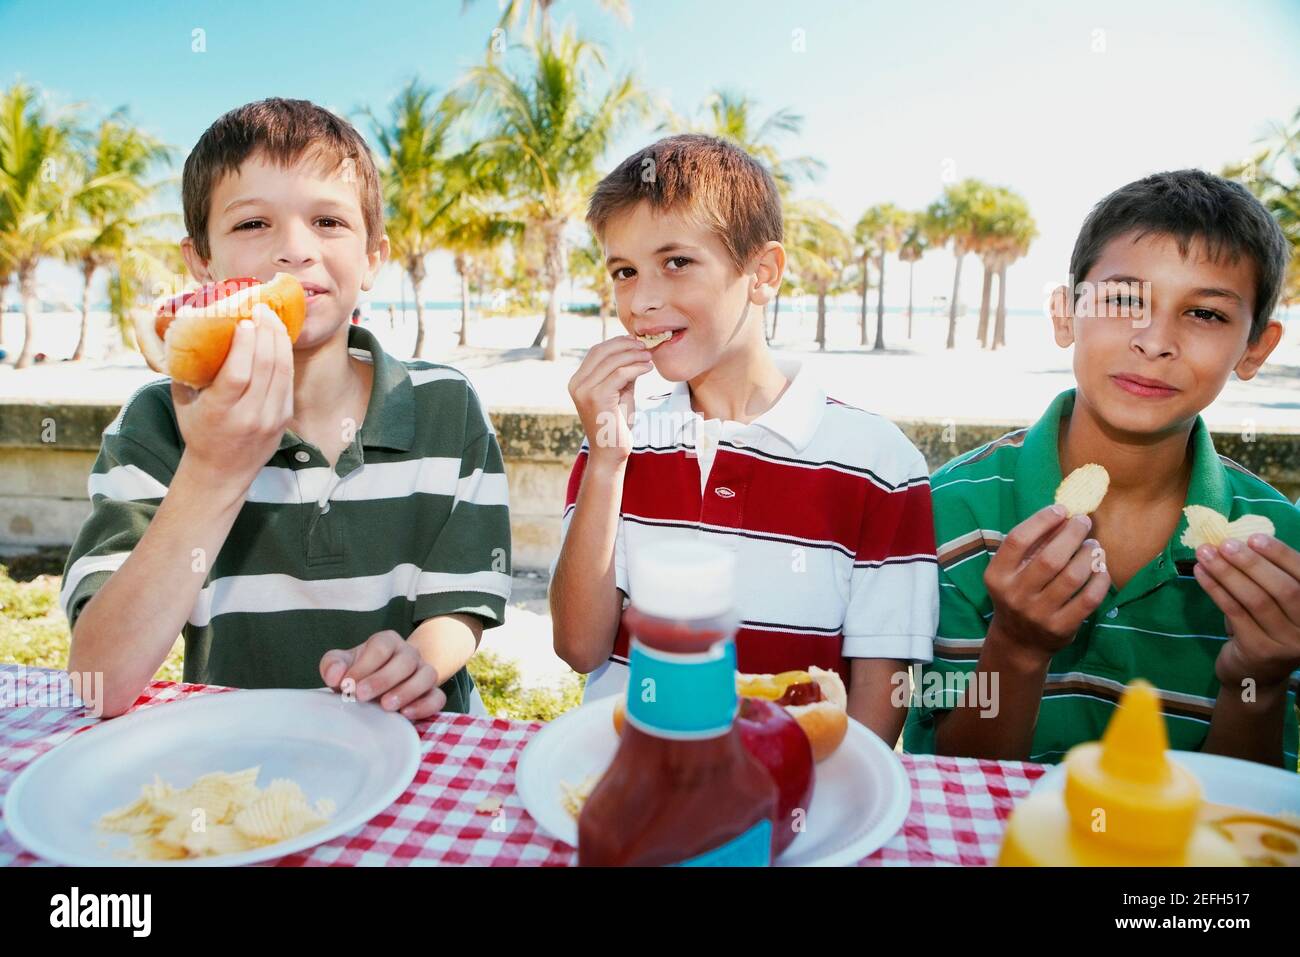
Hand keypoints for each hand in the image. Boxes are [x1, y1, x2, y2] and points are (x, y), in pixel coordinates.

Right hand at [172, 303, 293, 491]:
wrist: (222, 472)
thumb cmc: (198, 431)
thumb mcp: (183, 402)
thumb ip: (185, 369)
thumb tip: (180, 328)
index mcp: (219, 412)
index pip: (238, 374)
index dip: (244, 344)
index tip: (243, 320)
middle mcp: (248, 416)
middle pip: (265, 367)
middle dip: (265, 332)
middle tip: (261, 308)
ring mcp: (270, 418)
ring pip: (282, 371)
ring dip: (279, 339)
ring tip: (271, 317)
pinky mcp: (284, 418)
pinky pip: (288, 380)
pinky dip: (285, 356)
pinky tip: (279, 339)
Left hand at [320, 630, 445, 720]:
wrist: (380, 686)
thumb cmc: (359, 673)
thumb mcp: (343, 664)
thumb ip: (333, 665)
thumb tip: (335, 676)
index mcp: (387, 641)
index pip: (381, 646)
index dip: (365, 664)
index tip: (348, 684)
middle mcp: (409, 653)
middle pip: (405, 660)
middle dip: (383, 679)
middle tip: (361, 696)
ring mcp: (424, 672)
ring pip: (427, 675)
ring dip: (407, 691)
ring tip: (386, 706)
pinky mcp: (433, 693)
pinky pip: (437, 697)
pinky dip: (425, 706)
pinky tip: (406, 715)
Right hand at [567, 335, 652, 467]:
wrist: (611, 452)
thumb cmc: (616, 424)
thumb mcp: (618, 392)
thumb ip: (621, 373)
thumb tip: (634, 351)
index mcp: (577, 381)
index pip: (596, 352)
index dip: (616, 343)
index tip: (635, 342)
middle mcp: (577, 384)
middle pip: (602, 351)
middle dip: (625, 345)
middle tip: (645, 347)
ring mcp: (584, 390)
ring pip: (612, 361)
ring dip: (634, 355)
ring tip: (649, 357)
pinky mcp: (597, 397)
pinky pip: (620, 374)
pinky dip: (636, 367)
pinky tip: (647, 368)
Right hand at [984, 504, 1110, 663]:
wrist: (1018, 641)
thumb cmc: (1018, 594)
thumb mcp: (1013, 571)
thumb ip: (1033, 544)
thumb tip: (1065, 515)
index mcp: (997, 576)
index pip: (1017, 540)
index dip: (1042, 520)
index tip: (1061, 509)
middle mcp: (1014, 595)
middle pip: (1049, 558)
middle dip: (1072, 534)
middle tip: (1084, 522)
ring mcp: (1038, 613)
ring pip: (1072, 577)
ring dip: (1089, 555)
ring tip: (1093, 546)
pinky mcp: (1061, 628)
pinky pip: (1089, 598)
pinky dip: (1100, 579)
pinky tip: (1100, 568)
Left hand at [1193, 534, 1299, 688]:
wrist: (1255, 675)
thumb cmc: (1265, 627)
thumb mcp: (1276, 603)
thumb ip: (1269, 576)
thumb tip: (1242, 538)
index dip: (1281, 555)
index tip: (1254, 537)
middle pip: (1284, 589)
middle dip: (1252, 563)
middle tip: (1225, 543)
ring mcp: (1287, 643)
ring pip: (1257, 600)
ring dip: (1228, 573)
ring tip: (1206, 554)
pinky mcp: (1260, 650)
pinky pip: (1235, 613)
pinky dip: (1216, 589)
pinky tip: (1201, 573)